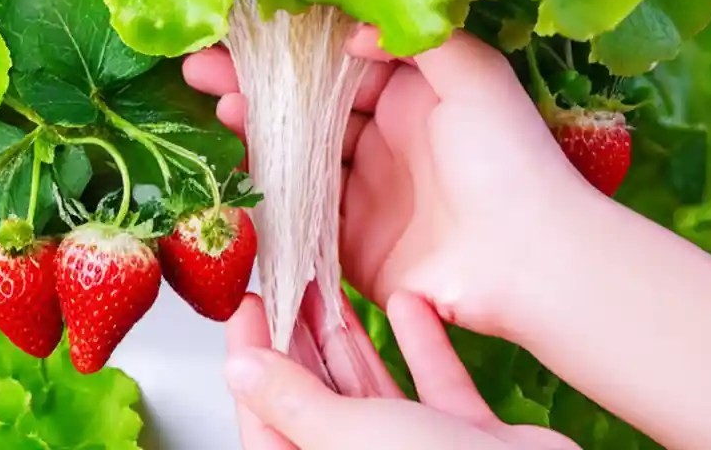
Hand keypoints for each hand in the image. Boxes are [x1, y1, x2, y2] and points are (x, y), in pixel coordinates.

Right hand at [184, 29, 594, 336]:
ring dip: (255, 130)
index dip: (292, 46)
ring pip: (296, 155)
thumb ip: (416, 35)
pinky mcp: (351, 243)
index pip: (339, 61)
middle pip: (307, 106)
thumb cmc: (510, 160)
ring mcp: (365, 192)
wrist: (528, 260)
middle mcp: (385, 140)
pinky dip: (265, 190)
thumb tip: (352, 27)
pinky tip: (232, 165)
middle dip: (255, 84)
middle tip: (200, 68)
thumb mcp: (474, 74)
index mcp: (413, 95)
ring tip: (215, 106)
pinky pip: (299, 213)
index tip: (246, 28)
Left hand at [225, 292, 578, 449]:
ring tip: (330, 278)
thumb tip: (240, 369)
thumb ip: (293, 401)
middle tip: (289, 277)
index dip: (253, 356)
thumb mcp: (348, 437)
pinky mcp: (470, 439)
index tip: (247, 304)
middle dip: (301, 333)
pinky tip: (410, 302)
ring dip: (351, 332)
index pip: (266, 413)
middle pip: (317, 393)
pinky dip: (423, 343)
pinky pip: (437, 384)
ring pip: (371, 385)